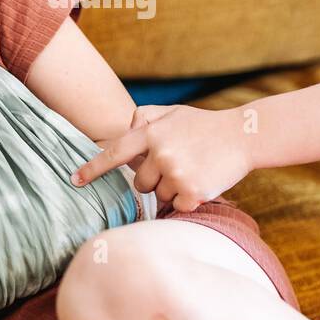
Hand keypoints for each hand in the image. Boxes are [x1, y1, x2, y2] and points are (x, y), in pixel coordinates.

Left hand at [72, 104, 253, 211]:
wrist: (244, 136)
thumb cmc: (206, 125)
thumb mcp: (174, 112)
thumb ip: (146, 117)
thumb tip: (125, 128)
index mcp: (151, 133)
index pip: (115, 153)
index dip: (93, 168)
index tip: (74, 181)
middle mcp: (160, 153)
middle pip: (140, 183)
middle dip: (155, 179)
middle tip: (179, 165)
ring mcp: (176, 173)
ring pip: (160, 196)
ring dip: (173, 189)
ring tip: (194, 170)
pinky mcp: (192, 191)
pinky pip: (179, 206)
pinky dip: (189, 200)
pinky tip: (203, 182)